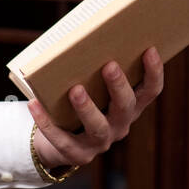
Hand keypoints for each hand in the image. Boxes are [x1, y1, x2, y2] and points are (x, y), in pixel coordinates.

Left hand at [29, 46, 162, 170]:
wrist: (59, 142)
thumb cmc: (78, 102)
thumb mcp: (93, 87)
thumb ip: (95, 68)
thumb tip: (84, 34)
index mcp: (129, 107)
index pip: (150, 91)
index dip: (153, 72)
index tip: (150, 49)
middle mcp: (120, 125)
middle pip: (125, 107)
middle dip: (118, 86)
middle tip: (109, 66)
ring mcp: (100, 142)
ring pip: (97, 127)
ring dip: (87, 108)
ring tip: (75, 89)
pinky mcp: (77, 154)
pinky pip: (61, 139)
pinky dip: (47, 122)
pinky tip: (35, 104)